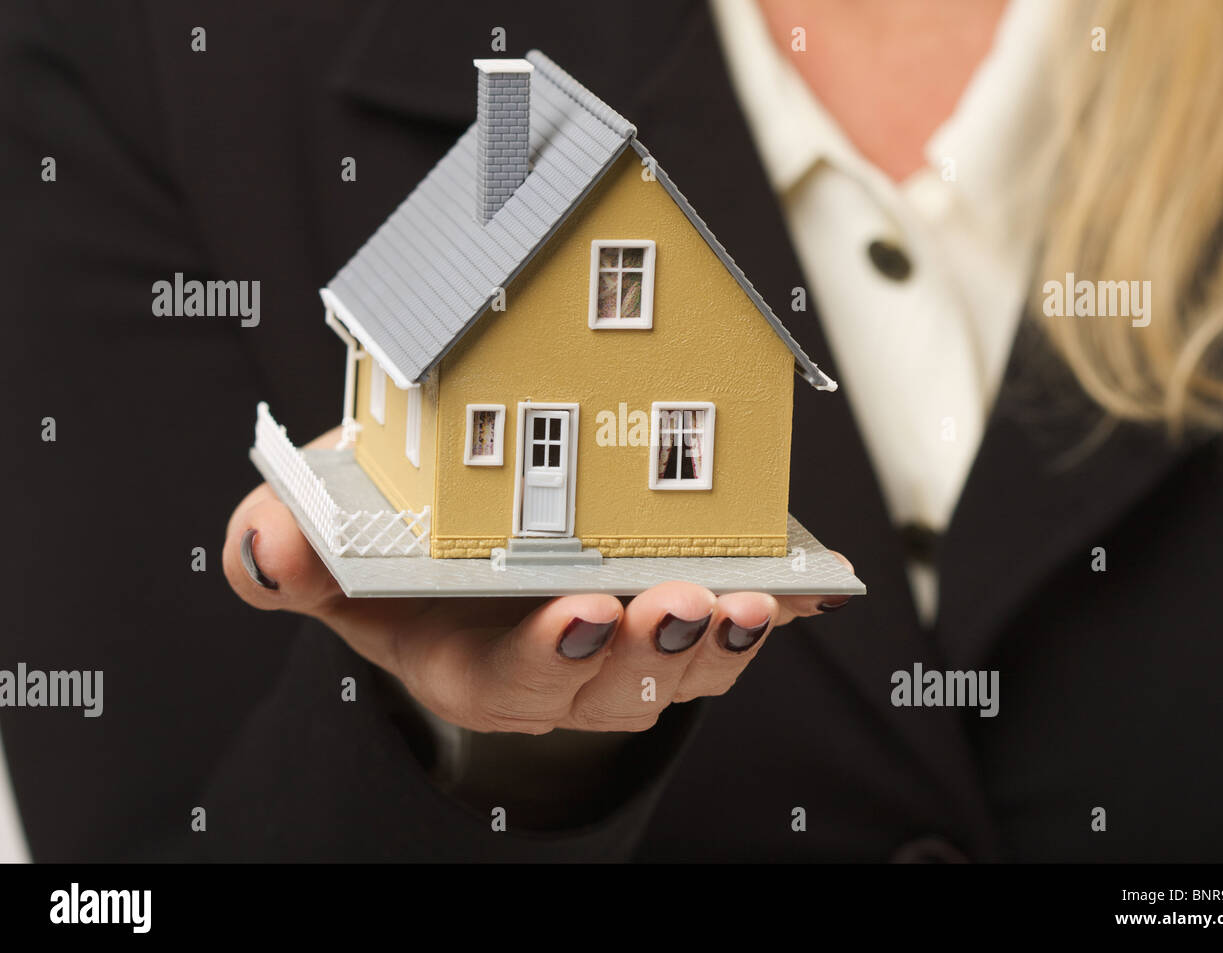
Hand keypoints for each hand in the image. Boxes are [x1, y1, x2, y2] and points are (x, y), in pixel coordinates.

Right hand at [223, 428, 854, 734]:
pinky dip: (767, 613)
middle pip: (611, 681)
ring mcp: (616, 655)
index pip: (509, 675)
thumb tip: (272, 545)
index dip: (549, 651)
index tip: (581, 611)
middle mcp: (551, 673)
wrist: (447, 561)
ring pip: (679, 669)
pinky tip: (805, 580)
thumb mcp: (321, 550)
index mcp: (468, 663)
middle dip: (651, 647)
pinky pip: (721, 634)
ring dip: (721, 641)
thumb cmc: (391, 557)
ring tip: (756, 598)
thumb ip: (286, 553)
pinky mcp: (662, 626)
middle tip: (681, 600)